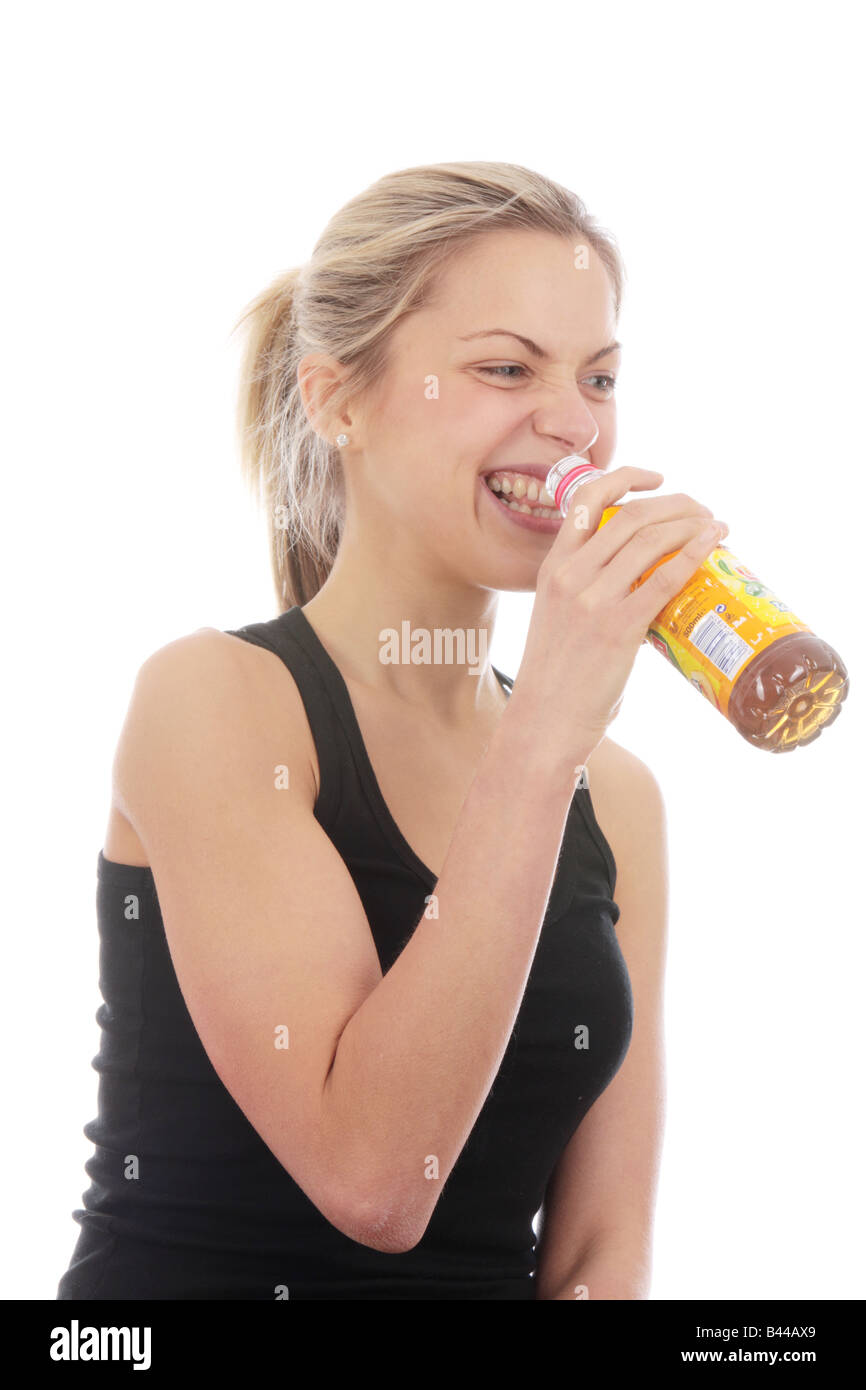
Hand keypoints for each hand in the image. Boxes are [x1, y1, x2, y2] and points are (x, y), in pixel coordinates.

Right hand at [509, 467, 727, 763]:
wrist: (544, 721)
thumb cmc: (557, 677)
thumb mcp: (559, 616)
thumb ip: (590, 591)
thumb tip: (644, 581)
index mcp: (553, 567)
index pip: (587, 499)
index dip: (626, 477)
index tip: (656, 478)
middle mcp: (570, 575)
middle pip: (631, 515)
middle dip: (676, 503)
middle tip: (702, 510)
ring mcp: (592, 600)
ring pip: (650, 538)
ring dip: (691, 523)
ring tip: (715, 526)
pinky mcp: (617, 628)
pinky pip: (664, 578)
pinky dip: (695, 553)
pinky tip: (714, 542)